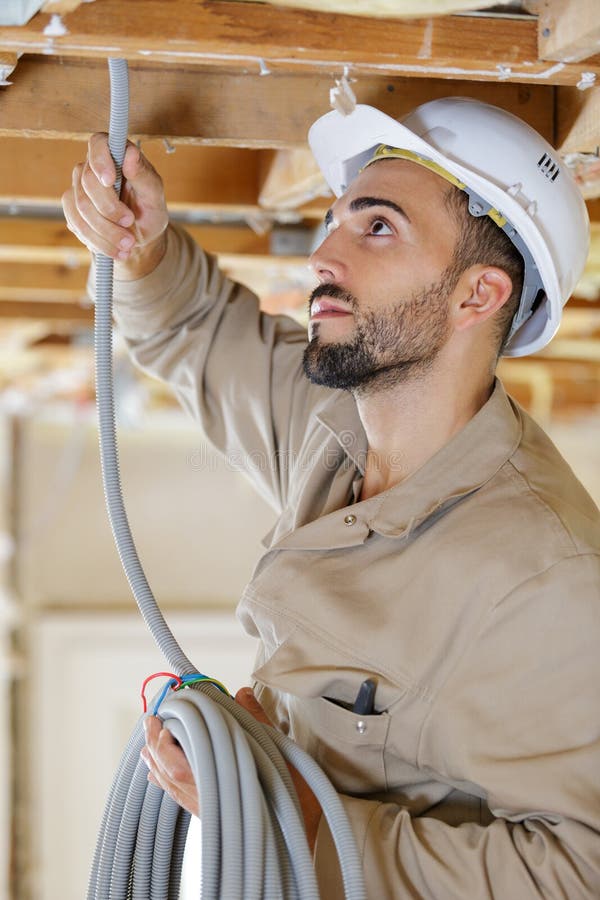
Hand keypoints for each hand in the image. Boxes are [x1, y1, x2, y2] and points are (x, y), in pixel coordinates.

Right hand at [62, 133, 168, 278]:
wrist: (138, 236)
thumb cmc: (149, 210)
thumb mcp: (155, 195)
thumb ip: (144, 175)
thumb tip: (131, 154)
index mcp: (115, 154)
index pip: (98, 144)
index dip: (100, 161)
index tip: (110, 181)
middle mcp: (92, 167)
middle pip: (87, 182)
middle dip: (109, 208)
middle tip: (130, 223)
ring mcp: (78, 188)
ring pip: (81, 207)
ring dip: (105, 230)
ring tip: (127, 244)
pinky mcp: (72, 210)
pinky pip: (77, 224)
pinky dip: (98, 240)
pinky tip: (114, 248)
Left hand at [140, 687, 322, 849]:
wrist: (294, 840)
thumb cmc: (293, 802)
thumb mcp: (282, 754)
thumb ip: (257, 721)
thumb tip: (241, 694)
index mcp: (222, 786)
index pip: (181, 764)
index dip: (168, 741)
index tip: (165, 717)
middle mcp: (208, 800)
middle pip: (170, 773)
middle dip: (157, 746)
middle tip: (151, 721)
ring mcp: (205, 810)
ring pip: (171, 786)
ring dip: (157, 762)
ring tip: (147, 743)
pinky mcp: (207, 817)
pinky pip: (177, 798)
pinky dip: (164, 782)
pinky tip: (156, 775)